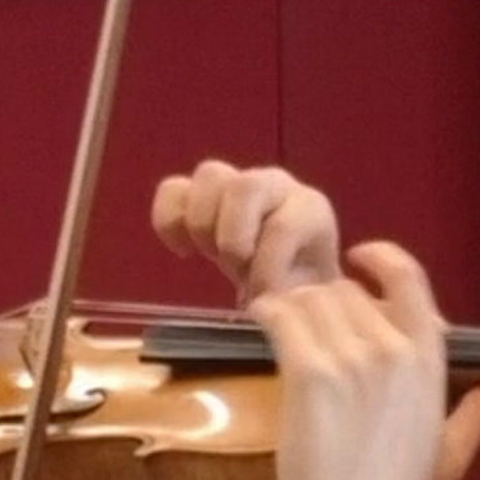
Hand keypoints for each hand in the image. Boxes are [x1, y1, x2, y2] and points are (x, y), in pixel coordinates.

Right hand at [152, 160, 338, 301]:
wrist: (285, 278)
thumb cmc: (298, 291)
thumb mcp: (307, 299)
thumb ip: (292, 297)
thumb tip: (261, 303)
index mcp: (309, 209)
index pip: (283, 226)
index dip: (266, 266)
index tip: (261, 298)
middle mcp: (275, 185)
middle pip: (246, 185)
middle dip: (232, 236)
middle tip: (234, 269)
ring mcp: (235, 182)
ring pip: (209, 176)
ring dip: (203, 223)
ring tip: (210, 255)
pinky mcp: (200, 193)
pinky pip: (173, 190)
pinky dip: (170, 222)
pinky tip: (183, 251)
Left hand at [248, 241, 450, 479]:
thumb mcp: (449, 458)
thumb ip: (472, 417)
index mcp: (431, 361)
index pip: (410, 280)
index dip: (381, 260)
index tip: (358, 258)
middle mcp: (396, 348)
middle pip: (347, 292)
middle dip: (320, 300)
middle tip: (299, 318)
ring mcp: (353, 357)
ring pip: (312, 299)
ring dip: (290, 304)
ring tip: (275, 320)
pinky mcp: (310, 370)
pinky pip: (282, 317)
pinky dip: (267, 313)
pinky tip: (258, 320)